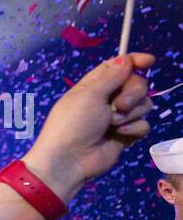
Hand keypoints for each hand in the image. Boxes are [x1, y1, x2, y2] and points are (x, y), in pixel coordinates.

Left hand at [24, 53, 154, 199]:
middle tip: (119, 105)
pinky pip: (143, 124)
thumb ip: (111, 77)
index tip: (149, 61)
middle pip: (136, 84)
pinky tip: (119, 134)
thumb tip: (125, 58)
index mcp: (94, 85)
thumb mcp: (89, 95)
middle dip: (133, 92)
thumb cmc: (73, 124)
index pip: (119, 66)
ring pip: (143, 104)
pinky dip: (133, 128)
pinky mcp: (126, 134)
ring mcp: (117, 117)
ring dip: (131, 113)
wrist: (69, 160)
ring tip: (112, 124)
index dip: (134, 61)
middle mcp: (107, 99)